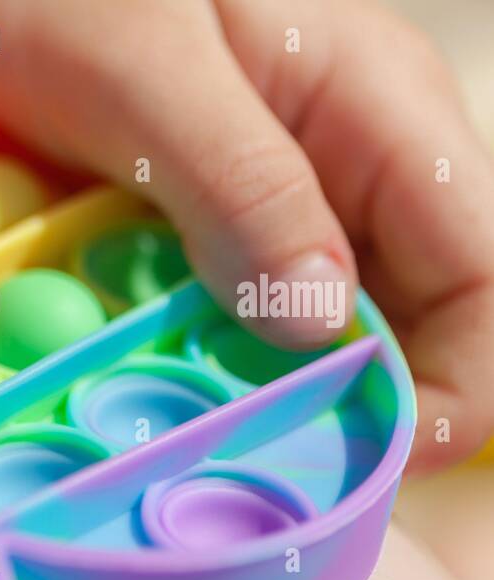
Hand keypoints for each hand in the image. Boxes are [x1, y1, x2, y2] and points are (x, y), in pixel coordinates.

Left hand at [0, 0, 493, 471]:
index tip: (367, 462)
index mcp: (379, 110)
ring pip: (320, 330)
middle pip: (409, 320)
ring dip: (271, 395)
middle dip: (352, 406)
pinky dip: (210, 364)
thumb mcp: (147, 78)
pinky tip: (155, 391)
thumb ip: (244, 187)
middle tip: (258, 473)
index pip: (482, 276)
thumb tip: (323, 326)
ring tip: (198, 444)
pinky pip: (239, 315)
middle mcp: (349, 163)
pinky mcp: (209, 227)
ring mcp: (279, 198)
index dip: (452, 387)